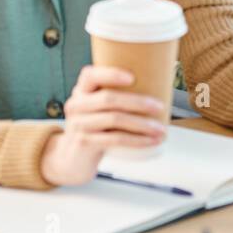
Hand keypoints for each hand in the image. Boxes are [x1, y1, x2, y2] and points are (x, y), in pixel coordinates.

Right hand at [39, 65, 166, 186]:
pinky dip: (136, 140)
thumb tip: (156, 87)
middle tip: (160, 107)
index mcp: (81, 90)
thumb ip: (114, 97)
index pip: (90, 75)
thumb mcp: (96, 108)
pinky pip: (115, 139)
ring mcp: (79, 124)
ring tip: (160, 129)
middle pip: (108, 98)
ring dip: (142, 124)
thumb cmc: (93, 128)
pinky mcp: (85, 142)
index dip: (111, 74)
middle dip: (138, 102)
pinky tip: (150, 141)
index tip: (133, 77)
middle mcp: (77, 104)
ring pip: (114, 119)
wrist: (72, 159)